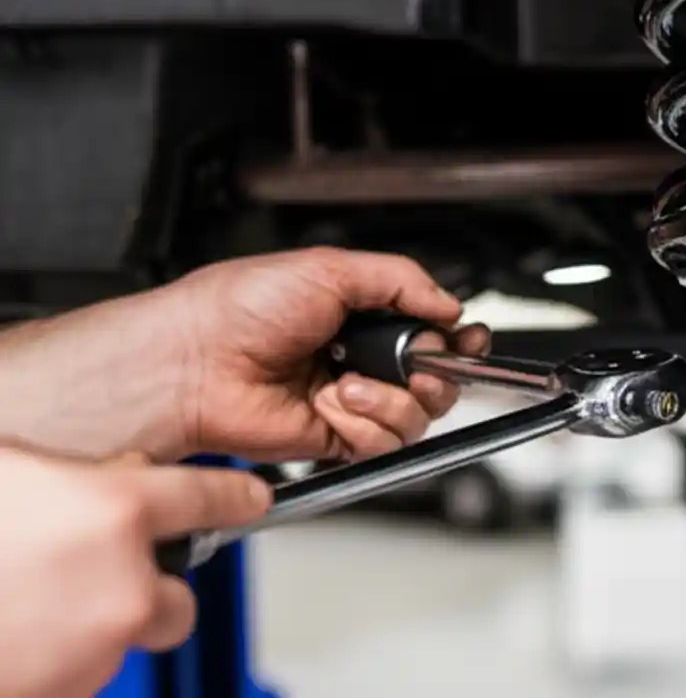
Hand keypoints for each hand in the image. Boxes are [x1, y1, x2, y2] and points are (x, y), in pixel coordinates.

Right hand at [0, 447, 271, 697]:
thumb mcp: (11, 470)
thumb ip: (72, 476)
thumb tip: (106, 476)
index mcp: (115, 510)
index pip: (211, 497)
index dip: (233, 497)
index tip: (249, 498)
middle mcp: (124, 581)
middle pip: (182, 590)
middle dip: (151, 583)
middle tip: (99, 570)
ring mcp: (99, 645)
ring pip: (132, 635)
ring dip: (102, 623)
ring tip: (36, 604)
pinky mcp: (70, 692)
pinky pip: (87, 674)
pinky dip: (65, 660)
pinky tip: (20, 635)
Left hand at [167, 247, 491, 461]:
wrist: (195, 361)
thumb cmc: (238, 308)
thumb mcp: (330, 268)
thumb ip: (401, 280)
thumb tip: (449, 304)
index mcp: (361, 315)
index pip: (432, 333)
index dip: (456, 342)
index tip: (465, 341)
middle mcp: (360, 359)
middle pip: (436, 380)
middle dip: (432, 373)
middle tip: (411, 362)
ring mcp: (351, 402)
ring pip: (416, 417)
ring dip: (390, 400)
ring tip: (348, 382)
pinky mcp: (336, 438)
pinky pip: (383, 442)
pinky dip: (364, 424)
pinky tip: (333, 405)